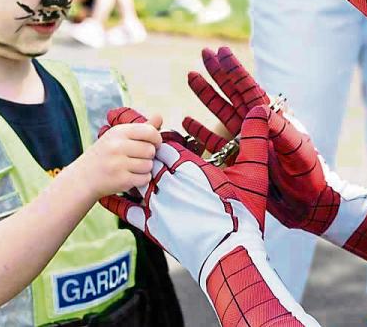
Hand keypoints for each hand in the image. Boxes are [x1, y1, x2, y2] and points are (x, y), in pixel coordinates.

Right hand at [82, 108, 161, 197]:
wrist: (83, 177)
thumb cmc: (103, 155)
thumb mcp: (118, 136)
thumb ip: (141, 128)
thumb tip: (159, 116)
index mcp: (118, 132)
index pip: (150, 132)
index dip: (156, 139)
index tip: (153, 144)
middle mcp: (117, 147)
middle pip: (150, 150)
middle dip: (148, 156)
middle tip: (137, 158)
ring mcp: (118, 164)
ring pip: (149, 165)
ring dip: (145, 168)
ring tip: (132, 167)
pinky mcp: (121, 180)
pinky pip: (145, 178)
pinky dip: (141, 179)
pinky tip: (130, 176)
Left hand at [99, 105, 271, 280]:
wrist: (230, 254)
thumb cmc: (244, 215)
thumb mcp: (254, 174)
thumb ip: (254, 140)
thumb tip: (262, 111)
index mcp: (190, 167)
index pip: (166, 143)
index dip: (154, 133)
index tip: (145, 123)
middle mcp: (170, 181)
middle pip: (146, 157)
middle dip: (134, 146)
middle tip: (114, 129)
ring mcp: (159, 204)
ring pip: (135, 179)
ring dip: (123, 168)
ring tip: (108, 156)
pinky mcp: (153, 226)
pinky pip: (128, 210)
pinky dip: (116, 201)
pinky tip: (104, 195)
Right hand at [184, 47, 348, 234]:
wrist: (310, 207)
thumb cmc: (309, 178)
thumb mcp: (297, 151)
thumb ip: (279, 129)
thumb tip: (258, 106)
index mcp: (273, 120)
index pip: (249, 90)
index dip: (234, 71)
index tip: (220, 52)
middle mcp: (259, 127)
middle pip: (233, 94)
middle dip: (218, 74)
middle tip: (203, 54)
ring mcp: (249, 142)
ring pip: (222, 113)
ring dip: (207, 96)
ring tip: (191, 77)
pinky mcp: (241, 160)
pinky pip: (216, 142)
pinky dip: (202, 131)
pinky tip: (188, 120)